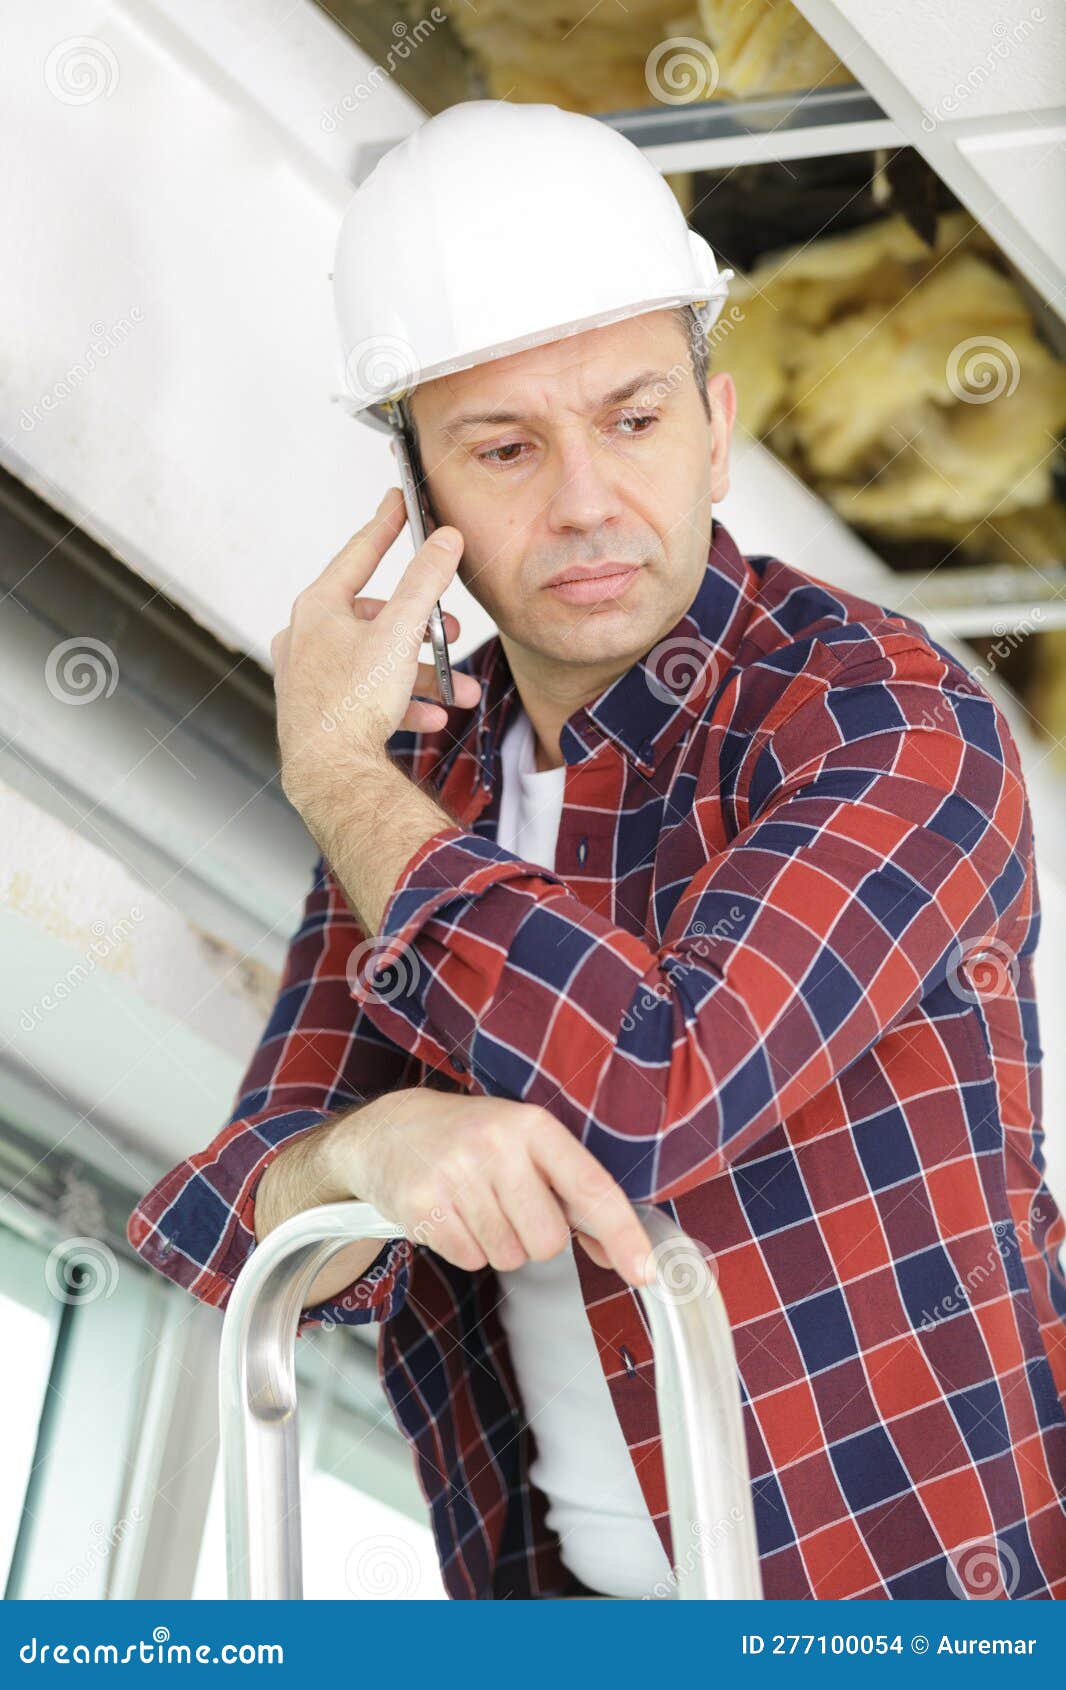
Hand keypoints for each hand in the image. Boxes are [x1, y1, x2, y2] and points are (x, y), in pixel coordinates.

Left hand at [270, 487, 481, 808]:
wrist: (329, 776)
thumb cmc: (351, 704)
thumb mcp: (399, 633)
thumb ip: (425, 582)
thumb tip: (444, 540)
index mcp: (318, 608)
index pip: (358, 553)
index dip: (386, 526)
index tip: (398, 502)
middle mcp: (306, 637)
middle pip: (375, 616)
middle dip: (422, 629)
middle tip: (450, 632)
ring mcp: (310, 676)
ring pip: (377, 662)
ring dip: (422, 675)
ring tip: (458, 691)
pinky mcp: (320, 710)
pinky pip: (368, 696)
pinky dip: (401, 701)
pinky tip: (431, 715)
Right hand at [332, 1090, 655, 1286]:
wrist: (389, 1131)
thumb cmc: (474, 1139)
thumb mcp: (527, 1144)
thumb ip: (575, 1193)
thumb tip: (624, 1254)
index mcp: (533, 1126)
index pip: (590, 1187)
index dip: (623, 1234)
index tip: (646, 1271)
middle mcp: (496, 1146)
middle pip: (548, 1241)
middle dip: (536, 1237)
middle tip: (509, 1205)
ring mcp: (455, 1176)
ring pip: (509, 1256)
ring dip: (498, 1242)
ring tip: (475, 1204)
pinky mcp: (422, 1206)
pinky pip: (470, 1261)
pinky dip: (466, 1248)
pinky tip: (452, 1214)